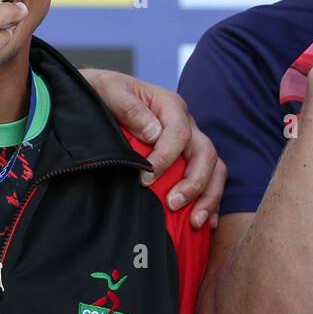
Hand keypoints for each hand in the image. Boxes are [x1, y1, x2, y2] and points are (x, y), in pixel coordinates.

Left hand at [80, 69, 226, 228]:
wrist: (97, 97)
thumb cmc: (100, 93)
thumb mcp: (107, 90)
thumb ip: (129, 107)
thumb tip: (153, 132)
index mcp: (170, 105)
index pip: (179, 133)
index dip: (166, 158)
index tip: (146, 180)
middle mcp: (186, 124)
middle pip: (206, 153)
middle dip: (195, 182)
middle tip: (173, 204)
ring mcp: (190, 143)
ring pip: (215, 169)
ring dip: (209, 196)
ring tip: (196, 222)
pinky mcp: (188, 160)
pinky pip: (211, 180)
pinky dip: (212, 202)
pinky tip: (207, 223)